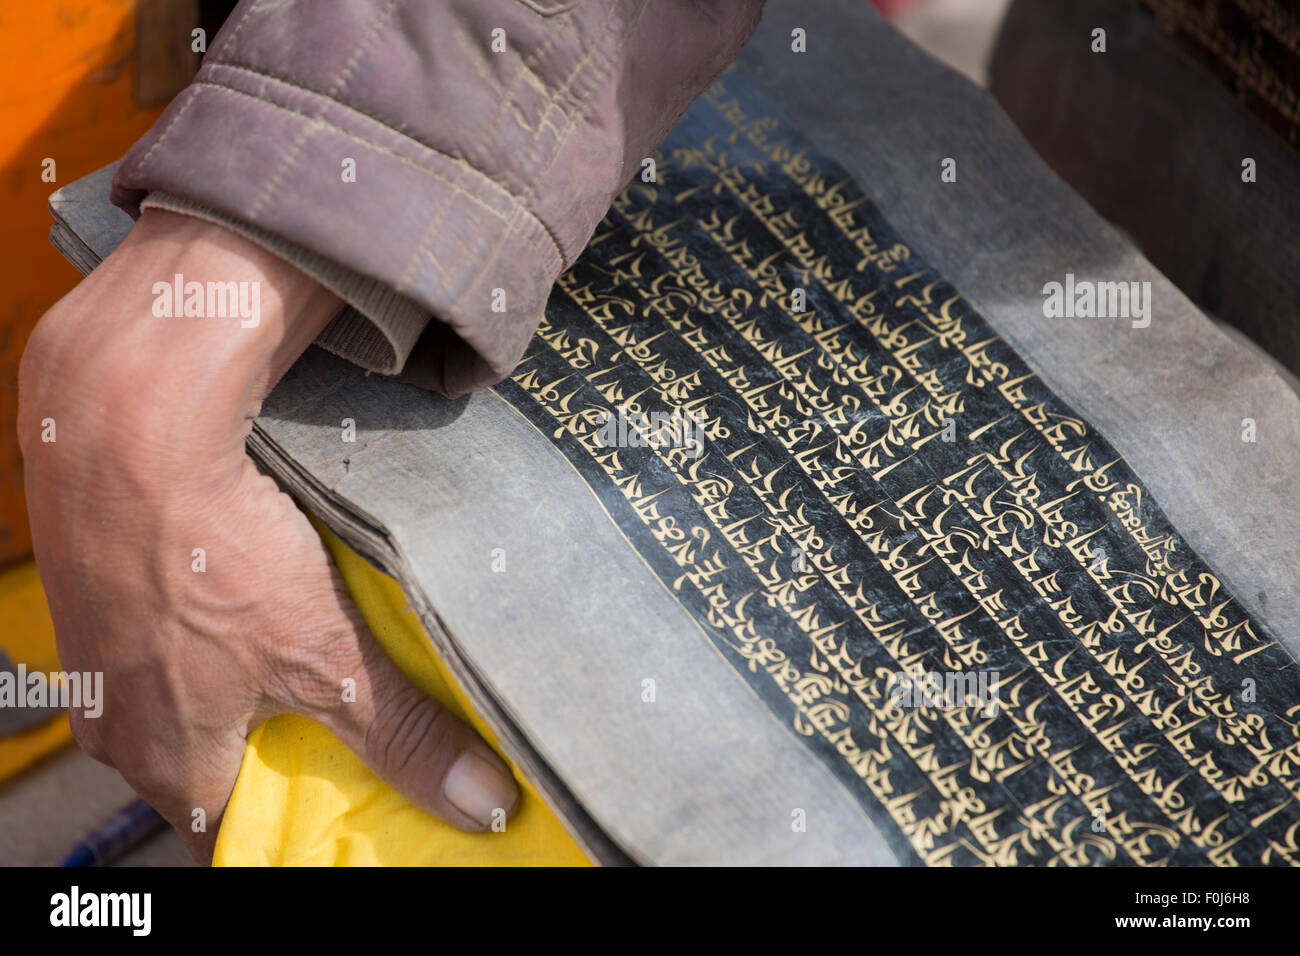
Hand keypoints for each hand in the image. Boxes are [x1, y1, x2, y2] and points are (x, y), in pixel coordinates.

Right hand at [18, 210, 518, 860]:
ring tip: (318, 650)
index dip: (301, 824)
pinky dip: (226, 631)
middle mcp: (117, 722)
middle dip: (290, 753)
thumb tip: (480, 803)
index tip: (360, 807)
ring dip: (258, 685)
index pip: (236, 835)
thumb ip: (402, 736)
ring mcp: (102, 654)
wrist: (127, 430)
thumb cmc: (217, 558)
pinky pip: (176, 636)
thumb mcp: (328, 660)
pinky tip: (264, 594)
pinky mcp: (105, 589)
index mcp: (165, 762)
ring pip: (197, 697)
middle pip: (218, 765)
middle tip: (358, 726)